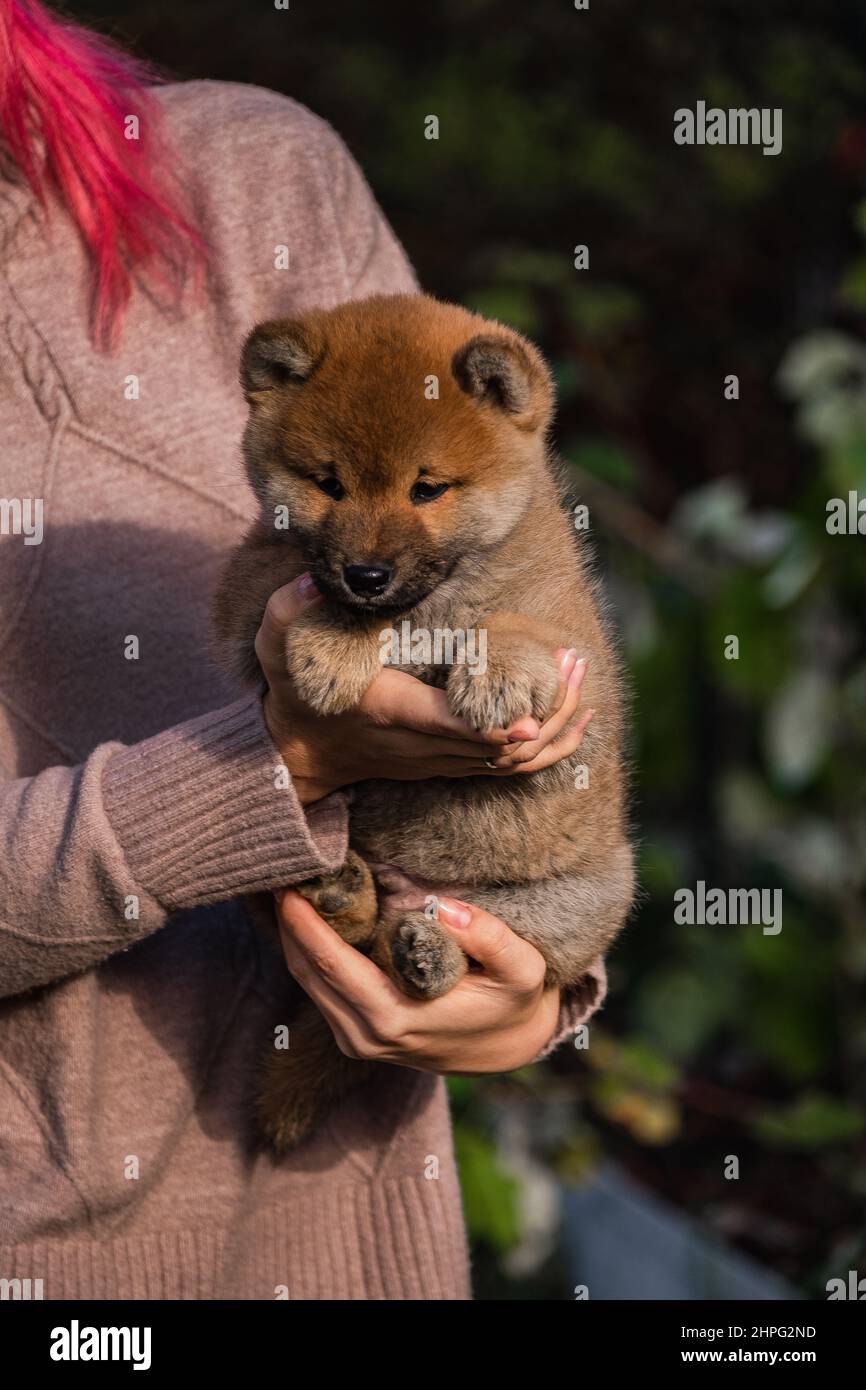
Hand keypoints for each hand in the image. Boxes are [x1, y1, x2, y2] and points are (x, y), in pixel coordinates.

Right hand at [257, 575, 592, 802]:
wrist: (300, 754)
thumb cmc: (296, 692)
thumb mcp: (276, 645)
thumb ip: (288, 609)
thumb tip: (311, 579)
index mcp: (393, 712)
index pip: (451, 729)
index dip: (496, 728)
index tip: (532, 712)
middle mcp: (426, 745)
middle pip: (500, 746)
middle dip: (546, 711)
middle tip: (573, 661)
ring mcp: (442, 761)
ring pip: (514, 763)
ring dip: (556, 728)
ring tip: (581, 678)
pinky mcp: (452, 765)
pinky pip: (512, 768)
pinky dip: (552, 748)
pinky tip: (580, 715)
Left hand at [273, 890, 561, 1071]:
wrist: (506, 1048)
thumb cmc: (512, 1003)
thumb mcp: (521, 970)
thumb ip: (491, 939)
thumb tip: (445, 908)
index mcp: (395, 1020)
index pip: (332, 967)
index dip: (304, 925)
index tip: (289, 885)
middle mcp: (365, 1037)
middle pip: (306, 973)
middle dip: (289, 923)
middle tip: (283, 873)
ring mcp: (355, 1041)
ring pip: (306, 982)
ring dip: (294, 936)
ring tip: (291, 887)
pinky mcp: (354, 1036)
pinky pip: (318, 989)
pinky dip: (307, 952)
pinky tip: (308, 917)